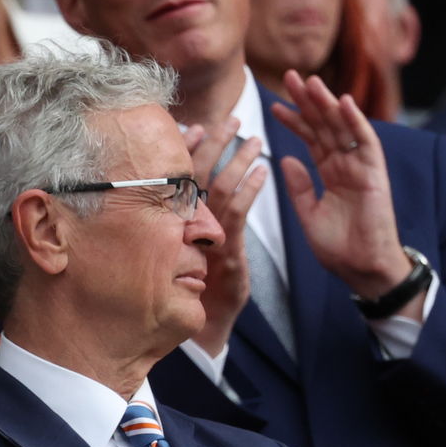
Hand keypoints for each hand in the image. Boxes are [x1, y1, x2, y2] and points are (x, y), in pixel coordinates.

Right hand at [183, 116, 261, 353]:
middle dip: (215, 144)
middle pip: (200, 176)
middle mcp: (189, 227)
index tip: (197, 124)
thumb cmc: (197, 289)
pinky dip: (250, 191)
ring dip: (238, 161)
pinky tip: (263, 173)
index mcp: (182, 222)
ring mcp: (207, 241)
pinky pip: (238, 216)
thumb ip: (190, 223)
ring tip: (255, 138)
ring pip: (221, 190)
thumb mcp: (192, 252)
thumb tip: (189, 192)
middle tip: (231, 118)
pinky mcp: (227, 255)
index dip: (190, 150)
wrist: (204, 329)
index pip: (185, 178)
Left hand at [271, 70, 414, 307]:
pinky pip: (366, 141)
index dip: (294, 121)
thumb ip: (299, 187)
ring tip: (309, 82)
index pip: (311, 139)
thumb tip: (283, 159)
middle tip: (290, 76)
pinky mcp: (375, 173)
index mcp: (331, 173)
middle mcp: (346, 164)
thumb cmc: (339, 248)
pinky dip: (356, 121)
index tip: (276, 106)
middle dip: (308, 101)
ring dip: (328, 103)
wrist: (363, 269)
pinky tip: (343, 101)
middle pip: (325, 125)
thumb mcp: (308, 215)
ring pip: (343, 126)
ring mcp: (361, 166)